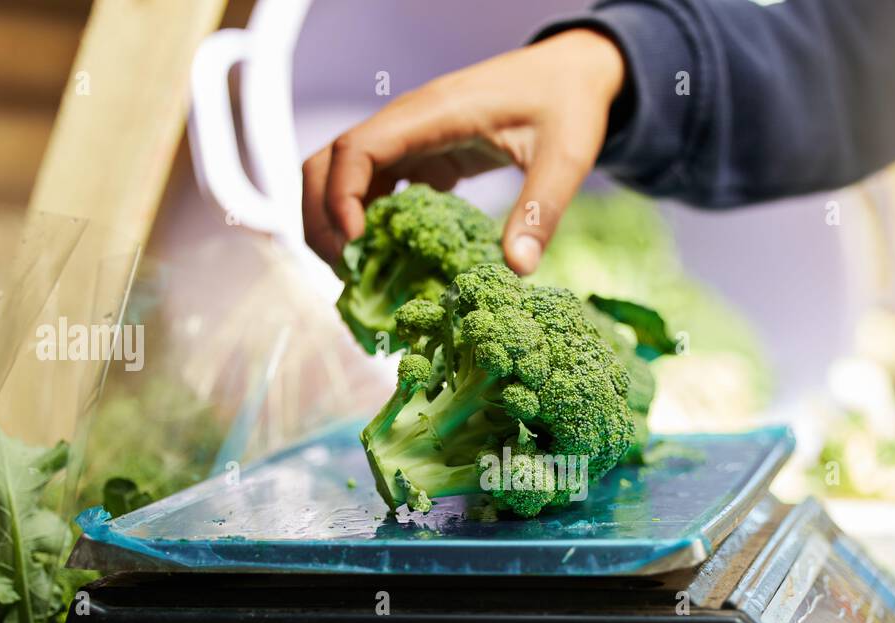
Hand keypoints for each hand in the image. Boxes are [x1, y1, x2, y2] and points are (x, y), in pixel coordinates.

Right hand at [302, 29, 625, 274]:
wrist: (571, 73)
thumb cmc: (567, 104)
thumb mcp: (565, 157)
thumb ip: (541, 210)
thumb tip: (516, 269)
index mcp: (435, 114)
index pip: (359, 147)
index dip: (342, 196)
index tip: (357, 245)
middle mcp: (408, 123)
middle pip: (327, 162)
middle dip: (322, 219)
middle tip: (347, 274)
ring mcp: (408, 139)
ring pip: (340, 176)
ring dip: (336, 224)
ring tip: (359, 276)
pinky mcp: (418, 156)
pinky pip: (372, 189)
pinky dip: (366, 224)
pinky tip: (386, 262)